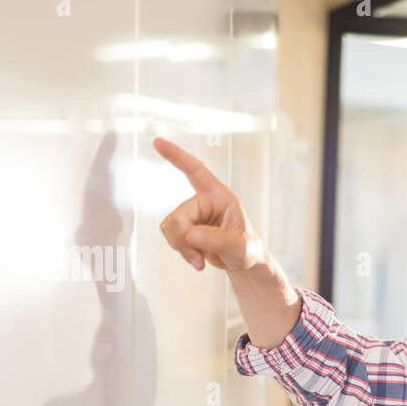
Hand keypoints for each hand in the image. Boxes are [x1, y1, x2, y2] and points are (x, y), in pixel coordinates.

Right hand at [154, 137, 271, 281]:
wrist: (244, 264)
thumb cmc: (249, 251)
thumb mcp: (240, 249)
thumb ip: (218, 241)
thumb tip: (191, 235)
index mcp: (221, 197)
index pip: (196, 171)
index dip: (177, 157)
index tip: (157, 141)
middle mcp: (204, 201)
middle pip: (178, 216)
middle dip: (184, 240)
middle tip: (199, 259)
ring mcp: (194, 214)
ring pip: (170, 226)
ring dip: (181, 247)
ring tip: (200, 260)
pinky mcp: (186, 226)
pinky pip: (170, 234)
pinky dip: (180, 250)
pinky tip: (196, 259)